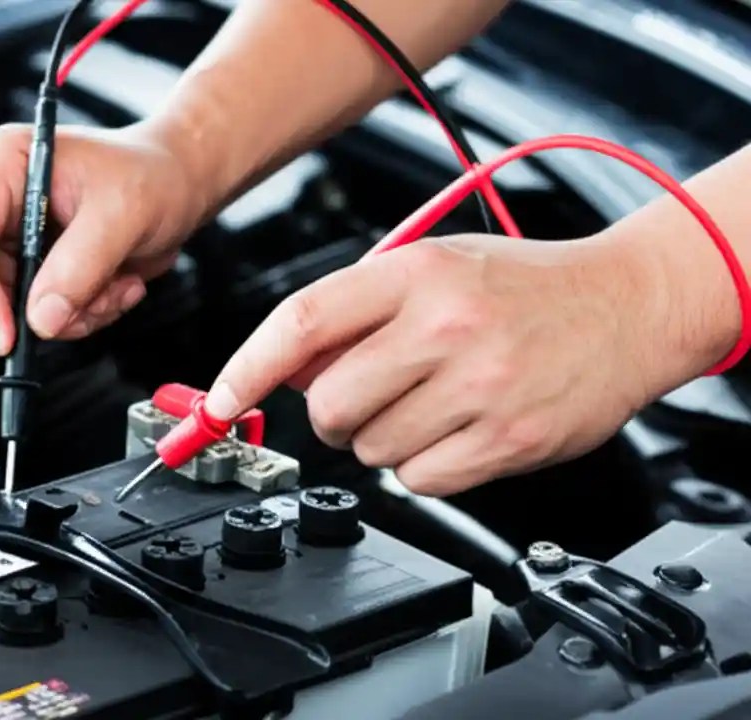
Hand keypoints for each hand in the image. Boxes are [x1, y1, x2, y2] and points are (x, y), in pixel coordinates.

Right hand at [0, 122, 205, 355]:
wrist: (185, 185)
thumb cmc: (156, 174)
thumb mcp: (122, 214)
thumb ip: (79, 266)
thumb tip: (42, 317)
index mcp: (8, 165)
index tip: (3, 332)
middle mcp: (6, 202)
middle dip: (30, 308)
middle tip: (72, 317)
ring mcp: (23, 239)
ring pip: (17, 306)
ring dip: (71, 313)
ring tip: (115, 286)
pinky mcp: (45, 269)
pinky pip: (47, 315)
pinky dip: (86, 314)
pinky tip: (119, 285)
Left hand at [201, 233, 701, 495]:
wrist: (628, 305)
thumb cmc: (522, 286)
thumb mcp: (433, 267)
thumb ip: (356, 313)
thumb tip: (282, 368)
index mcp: (415, 272)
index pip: (301, 322)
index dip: (246, 368)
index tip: (218, 402)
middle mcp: (444, 325)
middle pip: (327, 404)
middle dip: (332, 413)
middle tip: (367, 397)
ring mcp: (478, 386)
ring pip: (369, 448)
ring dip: (383, 438)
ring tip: (432, 402)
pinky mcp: (506, 439)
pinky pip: (418, 480)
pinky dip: (424, 466)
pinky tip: (458, 429)